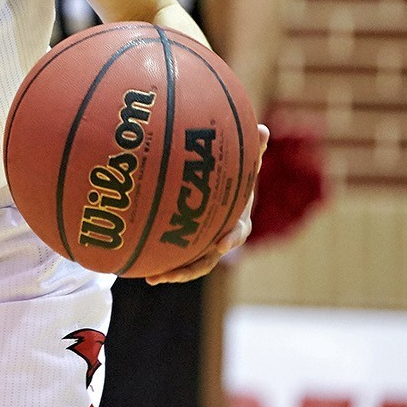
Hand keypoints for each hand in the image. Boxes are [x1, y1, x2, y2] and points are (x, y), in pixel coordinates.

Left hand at [144, 123, 269, 284]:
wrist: (226, 195)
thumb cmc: (235, 180)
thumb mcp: (245, 165)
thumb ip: (252, 150)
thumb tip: (263, 128)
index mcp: (238, 222)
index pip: (238, 232)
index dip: (232, 236)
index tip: (223, 242)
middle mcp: (222, 239)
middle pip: (210, 259)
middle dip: (192, 267)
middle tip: (174, 273)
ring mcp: (205, 247)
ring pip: (192, 265)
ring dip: (175, 273)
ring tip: (154, 278)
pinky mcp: (190, 248)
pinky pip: (178, 259)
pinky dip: (164, 265)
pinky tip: (144, 271)